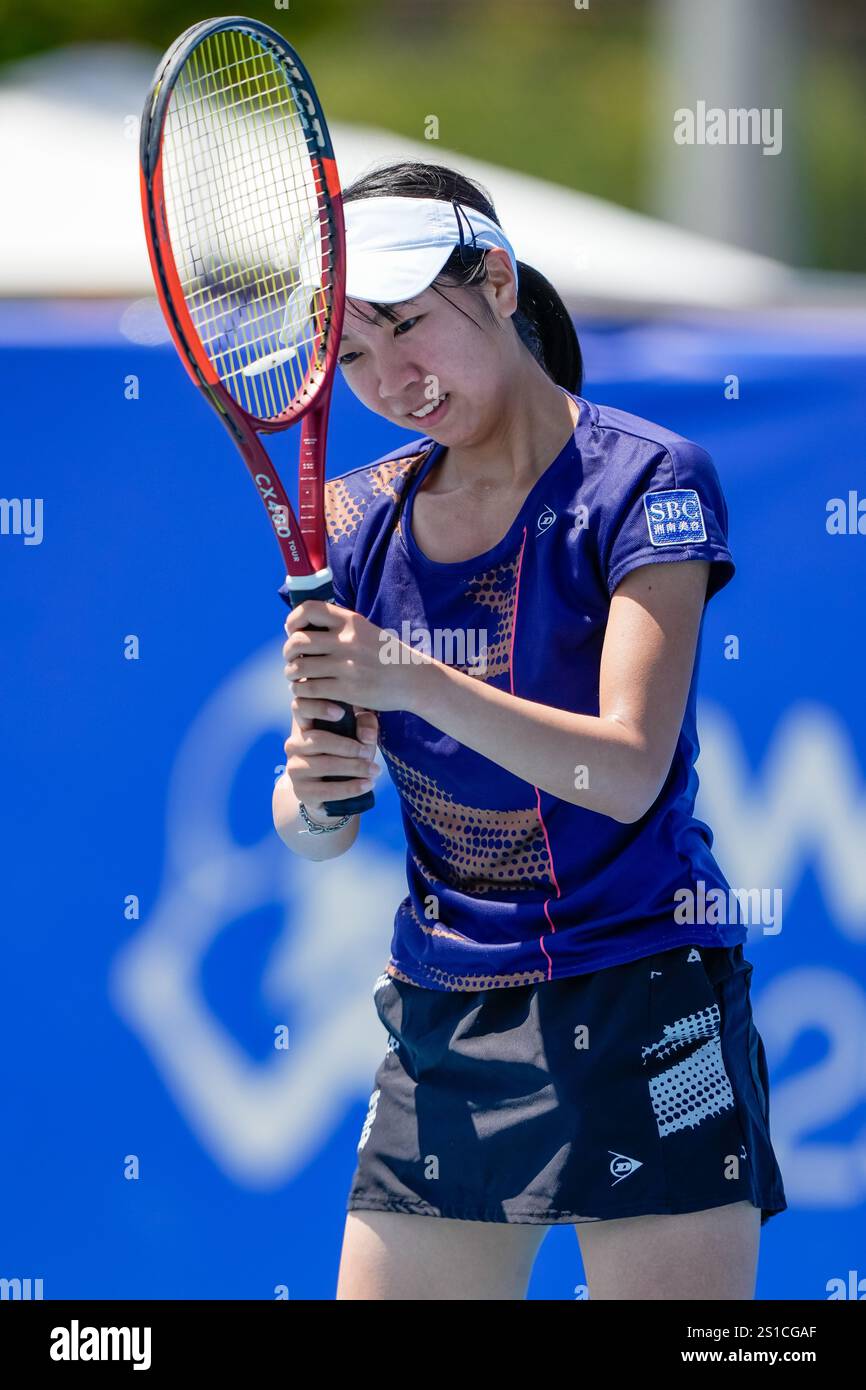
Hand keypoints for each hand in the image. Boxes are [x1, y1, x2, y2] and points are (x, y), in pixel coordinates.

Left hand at [282, 600, 424, 711]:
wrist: (413, 679)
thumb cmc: (385, 656)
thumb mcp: (365, 631)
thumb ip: (339, 626)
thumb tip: (304, 625)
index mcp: (351, 621)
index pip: (309, 609)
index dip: (293, 620)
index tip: (292, 631)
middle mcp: (347, 640)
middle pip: (298, 642)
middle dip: (288, 652)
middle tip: (292, 659)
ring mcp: (346, 666)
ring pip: (299, 667)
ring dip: (291, 673)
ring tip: (296, 677)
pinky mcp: (347, 690)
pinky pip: (310, 689)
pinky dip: (301, 691)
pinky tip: (304, 691)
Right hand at [282, 691, 381, 821]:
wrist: (330, 790)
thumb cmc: (345, 754)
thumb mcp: (358, 735)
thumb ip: (365, 725)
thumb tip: (367, 734)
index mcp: (304, 724)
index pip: (300, 707)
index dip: (318, 707)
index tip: (341, 713)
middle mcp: (294, 744)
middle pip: (318, 740)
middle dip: (348, 747)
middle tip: (368, 752)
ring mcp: (294, 768)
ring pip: (324, 765)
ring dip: (354, 768)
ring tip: (375, 771)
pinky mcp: (301, 791)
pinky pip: (327, 790)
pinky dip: (350, 788)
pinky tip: (368, 785)